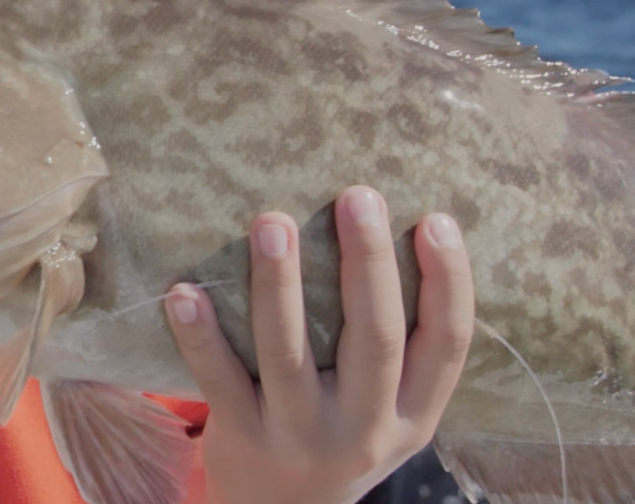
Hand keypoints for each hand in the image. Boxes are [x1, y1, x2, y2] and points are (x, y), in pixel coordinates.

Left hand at [164, 186, 474, 503]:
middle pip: (376, 340)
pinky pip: (219, 381)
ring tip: (273, 222)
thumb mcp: (389, 409)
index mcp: (413, 414)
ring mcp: (301, 436)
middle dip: (369, 264)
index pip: (446, 345)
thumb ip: (397, 345)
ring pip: (291, 355)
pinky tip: (185, 292)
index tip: (436, 220)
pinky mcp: (244, 438)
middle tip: (358, 196)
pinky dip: (200, 337)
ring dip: (280, 285)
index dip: (449, 283)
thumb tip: (387, 229)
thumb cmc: (340, 432)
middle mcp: (365, 428)